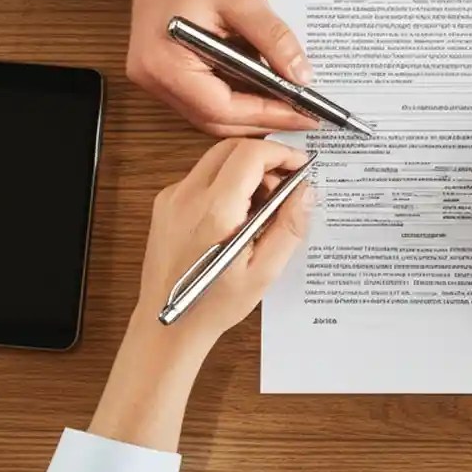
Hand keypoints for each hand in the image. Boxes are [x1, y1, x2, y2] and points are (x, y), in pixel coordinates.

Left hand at [89, 139, 312, 450]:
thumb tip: (305, 190)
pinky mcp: (166, 204)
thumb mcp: (264, 271)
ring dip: (246, 169)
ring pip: (216, 159)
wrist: (168, 325)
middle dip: (265, 157)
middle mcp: (187, 197)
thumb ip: (288, 226)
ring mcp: (172, 198)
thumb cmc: (214, 305)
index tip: (300, 166)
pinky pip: (202, 176)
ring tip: (264, 206)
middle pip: (232, 147)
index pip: (250, 154)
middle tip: (286, 184)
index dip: (281, 153)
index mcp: (214, 211)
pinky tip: (240, 214)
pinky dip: (227, 182)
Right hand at [127, 0, 318, 135]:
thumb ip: (275, 40)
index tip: (305, 115)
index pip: (222, 109)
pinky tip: (263, 91)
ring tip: (289, 104)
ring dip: (250, 113)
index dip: (268, 115)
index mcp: (166, 62)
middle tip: (304, 115)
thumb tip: (302, 77)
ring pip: (210, 114)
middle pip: (215, 120)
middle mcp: (154, 77)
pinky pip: (204, 98)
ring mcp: (155, 77)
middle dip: (263, 119)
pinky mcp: (164, 71)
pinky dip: (235, 99)